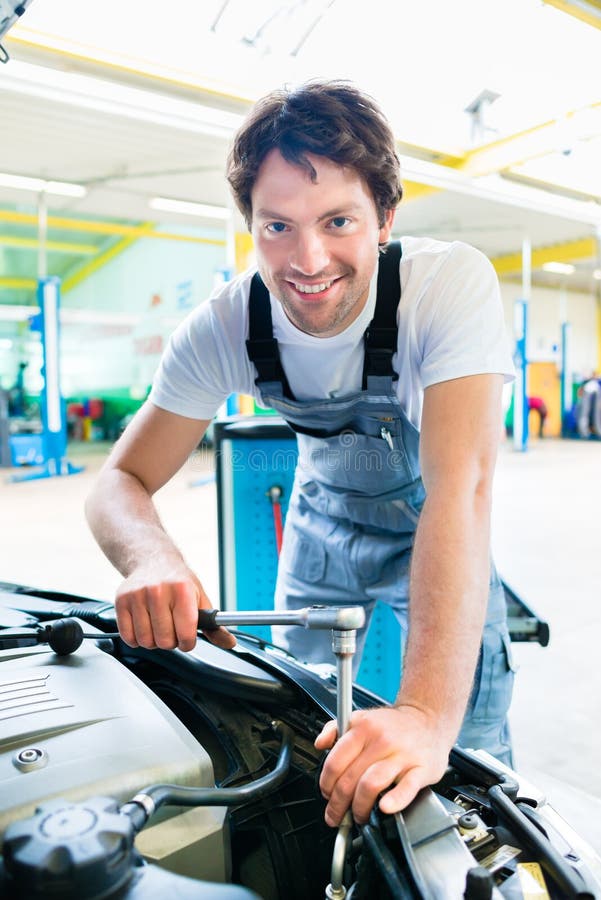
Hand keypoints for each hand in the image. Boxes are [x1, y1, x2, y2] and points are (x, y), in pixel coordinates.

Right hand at [115, 563, 235, 651]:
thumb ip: (213, 624)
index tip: (187, 638)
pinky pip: (128, 637)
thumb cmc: (178, 581)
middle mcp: (158, 591)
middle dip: (171, 641)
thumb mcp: (199, 597)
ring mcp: (138, 595)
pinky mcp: (121, 601)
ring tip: (158, 625)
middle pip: (165, 641)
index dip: (188, 642)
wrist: (153, 560)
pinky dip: (136, 638)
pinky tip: (144, 625)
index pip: (186, 632)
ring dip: (153, 640)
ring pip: (146, 641)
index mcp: (182, 590)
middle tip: (172, 629)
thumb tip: (228, 642)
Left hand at [314, 705, 450, 826]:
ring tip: (359, 816)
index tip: (326, 794)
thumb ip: (335, 728)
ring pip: (371, 784)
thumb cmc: (394, 725)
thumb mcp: (361, 718)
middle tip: (337, 814)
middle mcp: (381, 740)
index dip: (326, 783)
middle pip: (351, 778)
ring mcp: (402, 754)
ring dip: (360, 807)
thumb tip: (320, 744)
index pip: (336, 761)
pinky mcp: (422, 769)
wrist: (428, 719)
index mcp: (363, 727)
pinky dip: (395, 800)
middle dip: (339, 803)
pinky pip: (407, 787)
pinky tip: (385, 808)